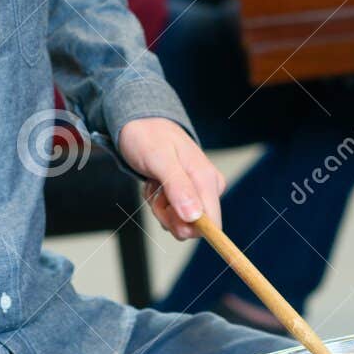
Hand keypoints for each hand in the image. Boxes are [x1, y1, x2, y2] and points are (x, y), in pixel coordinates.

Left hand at [118, 117, 224, 240]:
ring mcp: (198, 192)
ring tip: (155, 182)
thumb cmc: (149, 138)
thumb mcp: (160, 160)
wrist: (140, 126)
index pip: (212, 224)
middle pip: (192, 227)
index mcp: (207, 179)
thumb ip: (178, 188)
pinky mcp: (188, 195)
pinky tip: (155, 184)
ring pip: (179, 222)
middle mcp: (208, 187)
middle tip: (156, 189)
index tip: (167, 212)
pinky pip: (172, 215)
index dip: (187, 227)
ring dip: (159, 207)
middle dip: (166, 214)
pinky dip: (158, 203)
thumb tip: (195, 217)